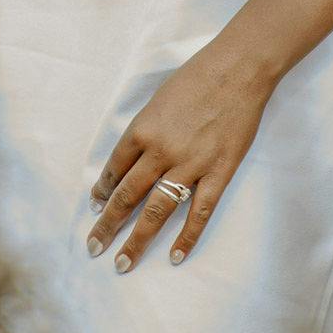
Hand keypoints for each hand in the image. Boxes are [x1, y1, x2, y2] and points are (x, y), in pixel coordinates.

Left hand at [88, 34, 277, 273]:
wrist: (239, 69)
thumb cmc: (197, 77)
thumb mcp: (158, 99)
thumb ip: (145, 130)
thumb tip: (133, 158)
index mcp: (142, 130)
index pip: (114, 169)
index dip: (102, 191)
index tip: (95, 207)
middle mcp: (160, 152)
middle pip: (127, 196)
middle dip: (107, 225)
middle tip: (93, 247)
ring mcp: (190, 165)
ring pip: (157, 211)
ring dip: (137, 239)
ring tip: (123, 263)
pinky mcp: (218, 172)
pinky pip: (199, 211)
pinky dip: (187, 236)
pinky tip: (175, 256)